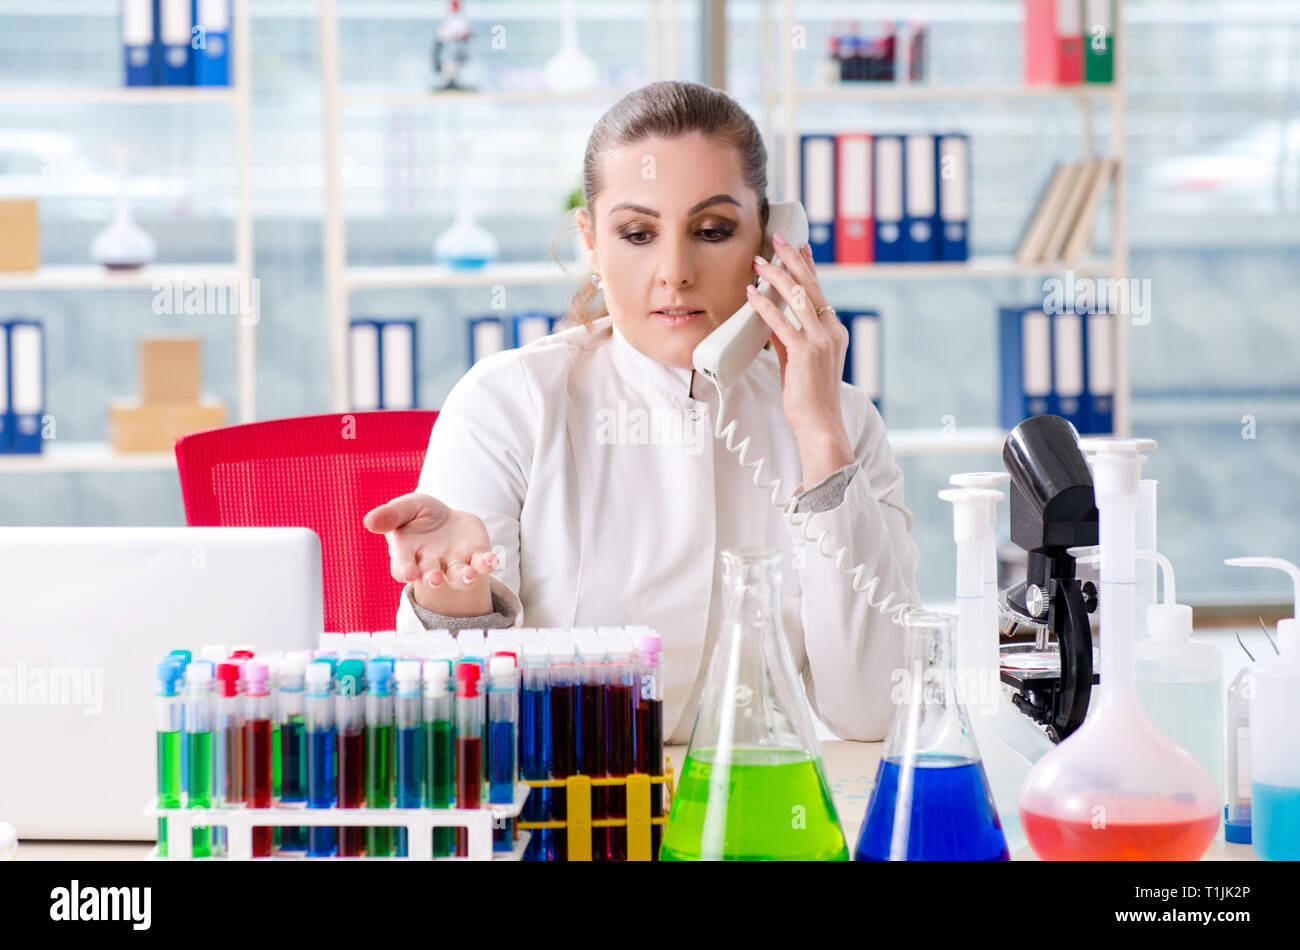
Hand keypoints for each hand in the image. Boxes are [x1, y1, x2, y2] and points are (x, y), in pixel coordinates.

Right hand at [363, 492, 497, 612]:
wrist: (448, 518)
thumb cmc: (419, 514)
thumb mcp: (405, 507)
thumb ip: (390, 515)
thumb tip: (368, 521)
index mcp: (408, 555)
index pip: (403, 568)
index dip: (405, 570)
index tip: (410, 572)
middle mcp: (431, 565)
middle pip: (431, 576)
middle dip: (433, 579)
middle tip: (436, 579)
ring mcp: (455, 563)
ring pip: (458, 576)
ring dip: (462, 577)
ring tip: (468, 575)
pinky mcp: (476, 557)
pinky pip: (481, 564)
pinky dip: (487, 564)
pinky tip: (492, 559)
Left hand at [748, 235, 854, 484]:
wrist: (820, 423)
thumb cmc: (809, 395)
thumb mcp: (800, 360)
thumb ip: (789, 337)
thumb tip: (771, 319)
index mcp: (834, 331)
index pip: (820, 291)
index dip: (808, 266)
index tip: (799, 245)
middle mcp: (831, 331)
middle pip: (811, 286)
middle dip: (792, 259)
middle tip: (777, 237)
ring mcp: (820, 341)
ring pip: (798, 298)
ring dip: (776, 276)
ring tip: (758, 261)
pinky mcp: (805, 353)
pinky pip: (782, 322)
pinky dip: (765, 305)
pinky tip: (751, 293)